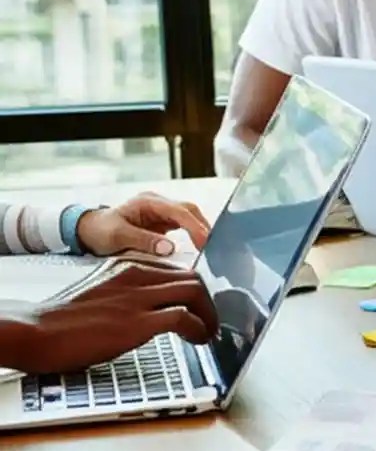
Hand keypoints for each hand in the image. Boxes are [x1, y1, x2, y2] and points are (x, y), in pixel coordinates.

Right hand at [0, 262, 217, 374]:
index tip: (202, 306)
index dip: (196, 290)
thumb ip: (129, 297)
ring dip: (210, 315)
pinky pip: (184, 317)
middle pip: (193, 278)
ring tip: (208, 333)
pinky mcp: (137, 322)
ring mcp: (138, 298)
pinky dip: (199, 329)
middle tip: (211, 322)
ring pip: (194, 291)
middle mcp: (137, 277)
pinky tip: (198, 340)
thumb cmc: (64, 321)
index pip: (177, 270)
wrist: (36, 332)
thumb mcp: (104, 297)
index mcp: (128, 270)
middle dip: (209, 302)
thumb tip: (152, 312)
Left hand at [77, 192, 209, 257]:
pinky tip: (200, 245)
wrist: (87, 230)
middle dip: (203, 227)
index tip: (205, 242)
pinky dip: (194, 233)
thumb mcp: (118, 236)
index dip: (195, 227)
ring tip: (210, 248)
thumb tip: (170, 248)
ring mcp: (161, 212)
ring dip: (201, 230)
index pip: (179, 211)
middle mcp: (158, 203)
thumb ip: (144, 241)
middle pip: (189, 210)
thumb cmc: (99, 231)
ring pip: (189, 216)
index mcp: (148, 202)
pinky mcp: (162, 222)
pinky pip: (184, 225)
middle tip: (213, 247)